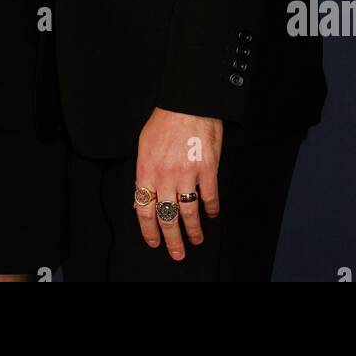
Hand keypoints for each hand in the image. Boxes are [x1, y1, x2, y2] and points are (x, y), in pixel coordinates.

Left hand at [134, 107, 222, 260]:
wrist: (188, 103)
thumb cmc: (165, 120)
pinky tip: (211, 215)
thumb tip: (145, 194)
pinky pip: (209, 197)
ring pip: (189, 212)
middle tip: (177, 252)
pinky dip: (211, 209)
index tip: (154, 241)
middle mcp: (165, 176)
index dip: (149, 230)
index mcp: (146, 170)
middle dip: (172, 240)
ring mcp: (187, 174)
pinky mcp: (208, 170)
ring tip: (196, 239)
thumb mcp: (144, 144)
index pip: (144, 209)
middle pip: (167, 217)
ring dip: (193, 230)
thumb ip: (145, 171)